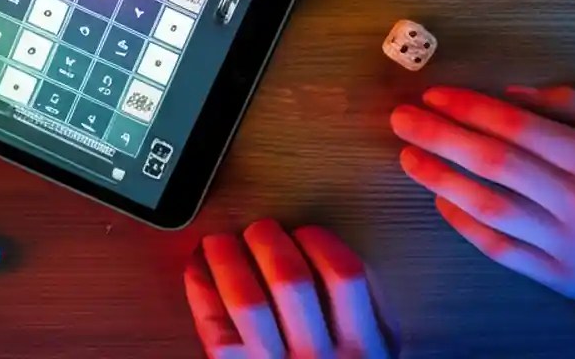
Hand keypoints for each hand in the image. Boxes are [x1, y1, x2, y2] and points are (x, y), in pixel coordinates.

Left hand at [185, 219, 396, 357]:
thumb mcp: (376, 351)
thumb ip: (367, 308)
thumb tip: (323, 246)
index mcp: (365, 347)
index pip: (345, 275)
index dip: (320, 241)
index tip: (304, 231)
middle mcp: (319, 358)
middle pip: (291, 279)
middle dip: (268, 240)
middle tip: (258, 229)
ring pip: (247, 300)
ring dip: (227, 259)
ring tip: (219, 242)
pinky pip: (214, 325)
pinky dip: (200, 288)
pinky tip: (198, 268)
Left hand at [392, 86, 574, 323]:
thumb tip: (511, 95)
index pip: (520, 127)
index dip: (470, 109)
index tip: (434, 96)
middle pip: (496, 163)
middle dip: (441, 136)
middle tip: (402, 119)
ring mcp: (570, 244)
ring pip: (490, 206)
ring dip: (440, 179)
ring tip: (408, 156)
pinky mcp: (559, 279)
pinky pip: (500, 248)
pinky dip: (465, 224)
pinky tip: (440, 201)